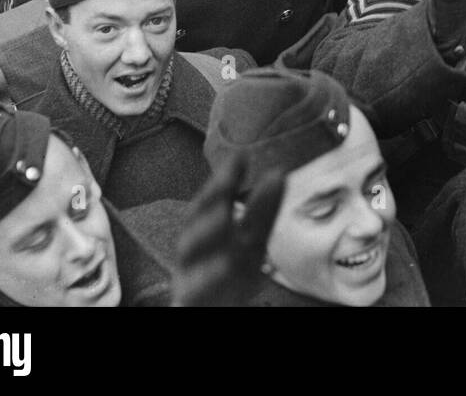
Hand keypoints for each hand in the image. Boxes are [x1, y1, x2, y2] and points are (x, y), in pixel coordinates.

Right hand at [173, 151, 285, 306]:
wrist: (211, 312)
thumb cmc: (226, 275)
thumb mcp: (249, 242)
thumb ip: (261, 211)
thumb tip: (278, 171)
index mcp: (204, 234)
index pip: (211, 202)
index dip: (223, 179)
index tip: (240, 154)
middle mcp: (192, 254)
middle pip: (195, 224)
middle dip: (210, 199)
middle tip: (230, 177)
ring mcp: (188, 280)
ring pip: (189, 255)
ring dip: (205, 234)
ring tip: (225, 214)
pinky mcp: (188, 304)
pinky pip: (193, 292)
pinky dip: (208, 277)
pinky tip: (227, 263)